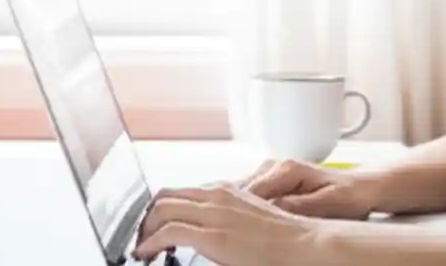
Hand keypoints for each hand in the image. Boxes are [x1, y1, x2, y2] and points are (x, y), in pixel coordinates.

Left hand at [134, 185, 326, 265]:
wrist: (303, 244)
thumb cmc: (283, 238)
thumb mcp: (248, 216)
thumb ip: (225, 217)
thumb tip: (207, 231)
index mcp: (223, 190)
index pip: (179, 191)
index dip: (160, 208)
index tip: (152, 224)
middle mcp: (215, 195)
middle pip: (164, 196)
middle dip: (147, 217)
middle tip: (142, 235)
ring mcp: (213, 212)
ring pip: (161, 209)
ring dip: (145, 228)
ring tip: (142, 246)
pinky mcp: (212, 234)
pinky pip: (168, 232)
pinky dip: (150, 243)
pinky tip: (146, 254)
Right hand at [239, 158, 384, 219]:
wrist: (362, 188)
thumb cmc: (350, 194)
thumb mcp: (328, 202)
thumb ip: (299, 205)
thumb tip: (274, 208)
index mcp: (287, 169)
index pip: (251, 190)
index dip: (240, 210)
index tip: (237, 227)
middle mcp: (275, 167)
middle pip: (241, 190)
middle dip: (235, 209)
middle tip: (236, 231)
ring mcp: (271, 173)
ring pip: (242, 193)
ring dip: (239, 209)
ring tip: (241, 228)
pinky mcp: (272, 183)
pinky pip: (251, 196)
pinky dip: (246, 209)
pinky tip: (250, 223)